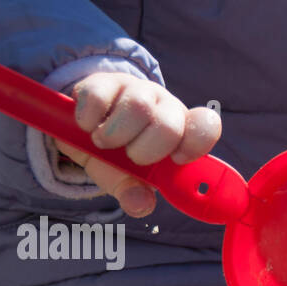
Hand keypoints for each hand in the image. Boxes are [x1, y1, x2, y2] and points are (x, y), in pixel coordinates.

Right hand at [54, 72, 221, 217]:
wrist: (80, 131)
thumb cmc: (116, 158)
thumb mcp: (126, 181)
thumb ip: (135, 195)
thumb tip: (140, 204)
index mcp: (182, 133)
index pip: (206, 127)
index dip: (195, 144)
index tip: (175, 159)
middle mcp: (165, 107)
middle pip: (169, 125)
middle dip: (144, 151)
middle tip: (129, 157)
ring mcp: (137, 90)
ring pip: (139, 108)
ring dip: (114, 136)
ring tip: (103, 142)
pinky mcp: (104, 81)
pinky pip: (99, 98)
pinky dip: (88, 120)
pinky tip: (87, 125)